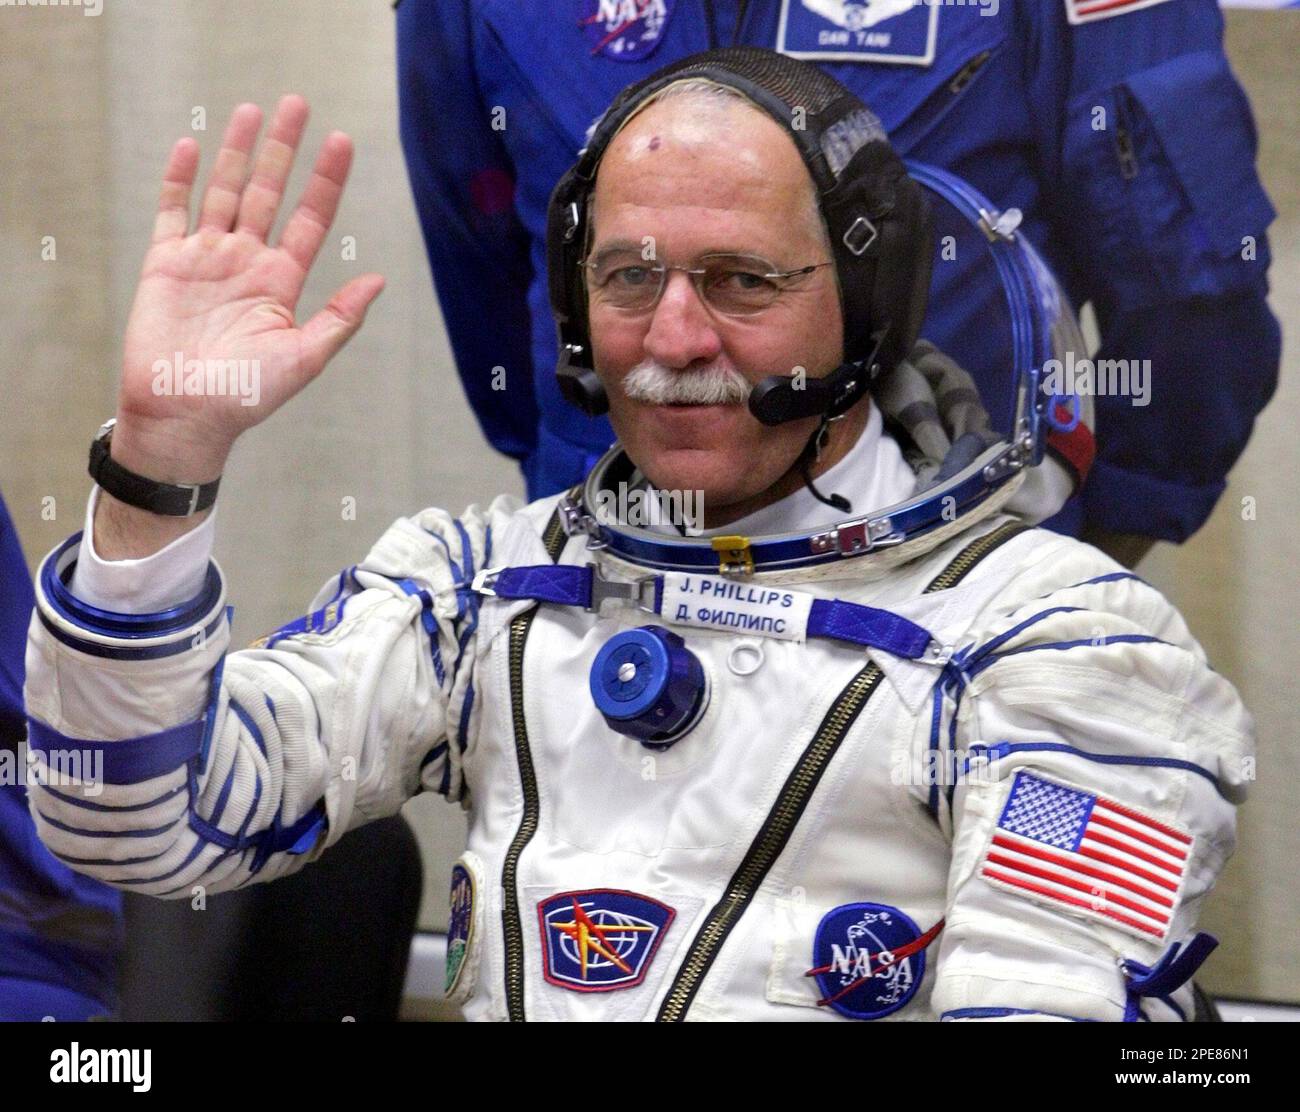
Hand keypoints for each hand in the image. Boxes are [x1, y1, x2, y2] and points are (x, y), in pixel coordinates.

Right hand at [115, 95, 383, 481]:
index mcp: (281, 282)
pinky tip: (195, 146)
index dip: (326, 181)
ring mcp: (206, 259)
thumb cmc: (246, 395)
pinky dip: (181, 179)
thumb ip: (339, 317)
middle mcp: (246, 263)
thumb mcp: (304, 357)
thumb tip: (378, 280)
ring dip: (237, 151)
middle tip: (297, 103)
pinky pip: (173, 211)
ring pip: (224, 192)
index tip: (341, 142)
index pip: (310, 219)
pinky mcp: (166, 264)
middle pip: (268, 192)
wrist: (184, 415)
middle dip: (282, 150)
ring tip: (251, 109)